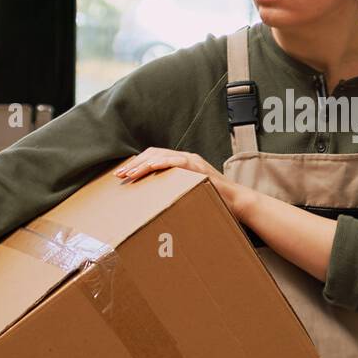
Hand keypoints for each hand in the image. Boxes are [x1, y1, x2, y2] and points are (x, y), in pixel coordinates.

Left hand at [115, 148, 252, 219]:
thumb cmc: (214, 202)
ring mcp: (193, 161)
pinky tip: (148, 168)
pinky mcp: (198, 168)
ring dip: (142, 164)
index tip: (123, 175)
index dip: (137, 164)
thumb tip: (156, 204)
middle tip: (120, 175)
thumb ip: (175, 192)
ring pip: (161, 156)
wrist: (237, 202)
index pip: (155, 157)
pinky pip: (177, 161)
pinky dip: (161, 163)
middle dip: (134, 164)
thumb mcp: (189, 194)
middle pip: (154, 153)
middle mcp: (186, 158)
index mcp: (182, 163)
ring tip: (129, 174)